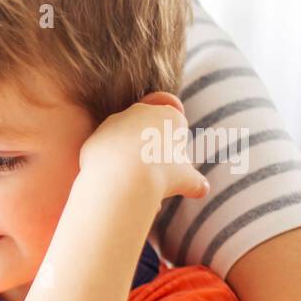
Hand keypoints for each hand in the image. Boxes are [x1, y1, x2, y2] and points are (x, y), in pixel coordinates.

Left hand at [79, 91, 207, 201]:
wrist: (124, 177)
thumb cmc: (161, 175)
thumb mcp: (186, 180)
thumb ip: (195, 182)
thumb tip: (202, 189)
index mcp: (169, 116)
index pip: (174, 126)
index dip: (174, 145)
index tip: (170, 161)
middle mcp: (142, 111)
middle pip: (149, 128)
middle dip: (150, 145)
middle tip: (151, 168)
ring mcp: (117, 120)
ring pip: (125, 136)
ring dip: (128, 152)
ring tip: (132, 176)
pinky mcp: (97, 134)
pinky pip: (106, 147)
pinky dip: (110, 160)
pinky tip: (114, 176)